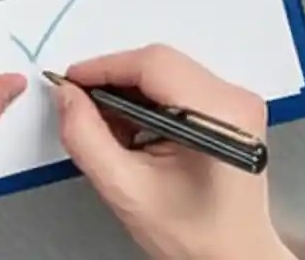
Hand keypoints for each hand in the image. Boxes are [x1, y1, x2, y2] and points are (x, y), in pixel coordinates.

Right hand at [55, 45, 294, 259]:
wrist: (233, 256)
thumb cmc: (194, 234)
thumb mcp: (126, 189)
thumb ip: (87, 138)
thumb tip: (67, 96)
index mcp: (218, 115)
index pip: (153, 65)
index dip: (104, 68)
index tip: (71, 81)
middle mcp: (235, 99)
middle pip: (161, 64)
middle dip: (115, 82)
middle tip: (82, 107)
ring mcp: (237, 102)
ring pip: (168, 73)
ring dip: (130, 93)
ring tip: (111, 131)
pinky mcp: (231, 109)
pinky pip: (181, 86)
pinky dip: (149, 102)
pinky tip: (135, 133)